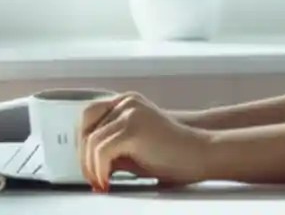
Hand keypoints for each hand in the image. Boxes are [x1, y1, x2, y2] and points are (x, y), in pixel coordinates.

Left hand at [77, 92, 212, 191]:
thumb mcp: (134, 148)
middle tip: (92, 178)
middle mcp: (127, 101)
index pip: (89, 117)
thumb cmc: (172, 155)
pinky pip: (102, 150)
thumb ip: (111, 147)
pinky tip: (108, 182)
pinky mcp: (133, 127)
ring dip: (92, 167)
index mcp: (127, 102)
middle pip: (86, 125)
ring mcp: (130, 111)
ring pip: (92, 141)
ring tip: (102, 183)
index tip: (89, 169)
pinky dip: (100, 170)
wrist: (201, 155)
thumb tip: (87, 162)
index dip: (83, 145)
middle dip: (84, 156)